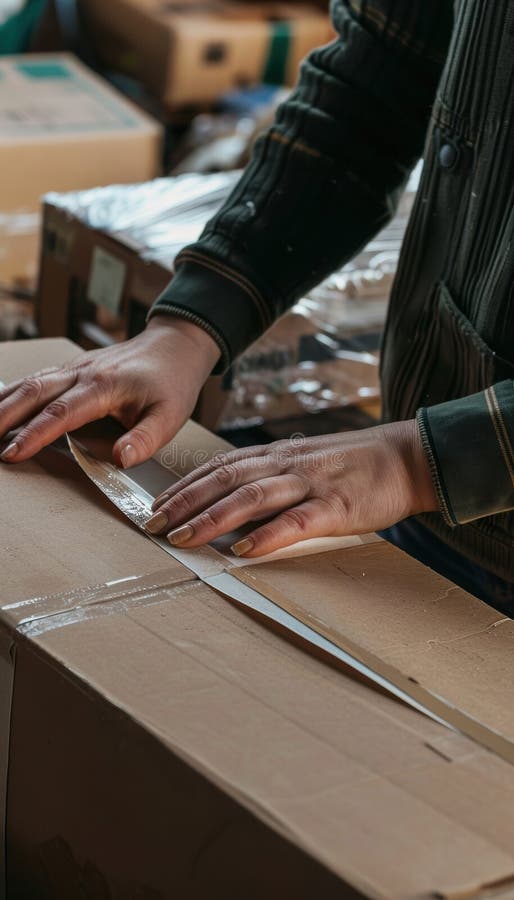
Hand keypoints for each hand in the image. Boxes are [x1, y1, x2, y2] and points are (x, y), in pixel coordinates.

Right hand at [0, 316, 219, 465]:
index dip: (35, 434)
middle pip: (33, 393)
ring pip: (29, 383)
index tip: (13, 454)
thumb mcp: (169, 416)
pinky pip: (35, 379)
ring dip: (2, 404)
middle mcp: (83, 372)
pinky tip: (0, 406)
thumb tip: (120, 460)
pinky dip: (12, 393)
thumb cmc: (172, 382)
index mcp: (104, 386)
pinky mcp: (71, 368)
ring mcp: (74, 367)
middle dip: (3, 418)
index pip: (62, 413)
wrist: (175, 346)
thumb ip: (145, 440)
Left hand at [145, 421, 437, 556]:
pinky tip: (242, 550)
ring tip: (182, 538)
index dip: (184, 485)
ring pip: (251, 497)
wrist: (406, 457)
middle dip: (185, 501)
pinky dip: (266, 535)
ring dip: (211, 517)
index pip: (219, 466)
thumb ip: (273, 478)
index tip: (156, 504)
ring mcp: (310, 483)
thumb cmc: (354, 465)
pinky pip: (296, 520)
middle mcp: (286, 464)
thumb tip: (235, 504)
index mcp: (277, 455)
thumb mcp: (305, 463)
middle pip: (225, 479)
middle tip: (153, 525)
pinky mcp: (335, 505)